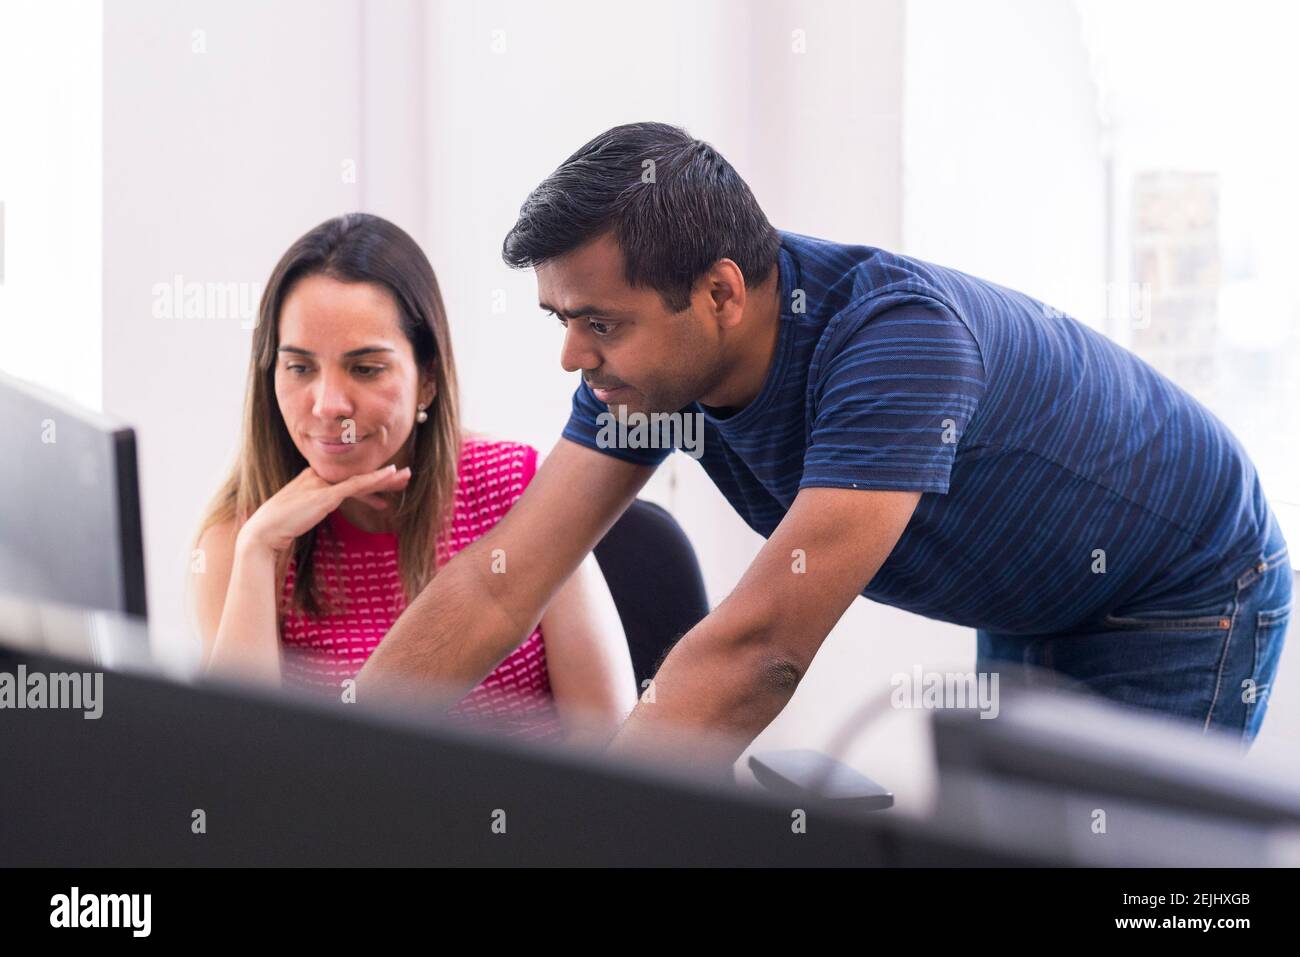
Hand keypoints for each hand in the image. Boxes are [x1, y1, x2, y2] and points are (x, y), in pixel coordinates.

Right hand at [237, 464, 411, 554]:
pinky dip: (374, 478)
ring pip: (359, 477)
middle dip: (381, 477)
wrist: (263, 532)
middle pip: (355, 474)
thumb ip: (315, 506)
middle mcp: (317, 475)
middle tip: (404, 477)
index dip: (368, 482)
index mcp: (311, 477)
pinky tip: (390, 474)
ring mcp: (321, 484)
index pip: (345, 477)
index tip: (387, 486)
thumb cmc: (280, 526)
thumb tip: (322, 508)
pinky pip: (355, 484)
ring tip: (405, 477)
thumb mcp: (302, 512)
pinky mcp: (324, 495)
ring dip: (384, 477)